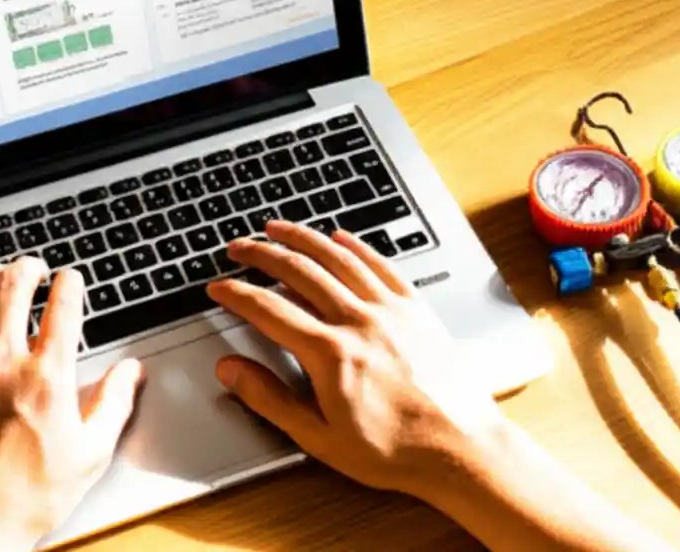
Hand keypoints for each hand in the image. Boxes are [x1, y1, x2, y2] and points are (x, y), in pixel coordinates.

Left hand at [0, 259, 143, 551]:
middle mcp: (1, 365)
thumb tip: (131, 373)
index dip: (70, 283)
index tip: (71, 279)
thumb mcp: (90, 454)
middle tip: (34, 266)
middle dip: (27, 268)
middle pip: (11, 289)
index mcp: (46, 378)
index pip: (62, 308)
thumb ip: (114, 404)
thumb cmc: (27, 500)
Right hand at [210, 222, 665, 551]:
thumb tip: (231, 370)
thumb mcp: (319, 438)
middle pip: (300, 272)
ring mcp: (390, 311)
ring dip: (303, 238)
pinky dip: (356, 246)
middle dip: (262, 254)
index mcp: (330, 354)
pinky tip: (340, 236)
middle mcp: (359, 322)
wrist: (460, 449)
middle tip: (239, 246)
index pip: (268, 310)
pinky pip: (380, 265)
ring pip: (338, 258)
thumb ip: (269, 399)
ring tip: (277, 227)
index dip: (236, 294)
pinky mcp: (416, 309)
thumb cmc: (395, 450)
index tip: (219, 287)